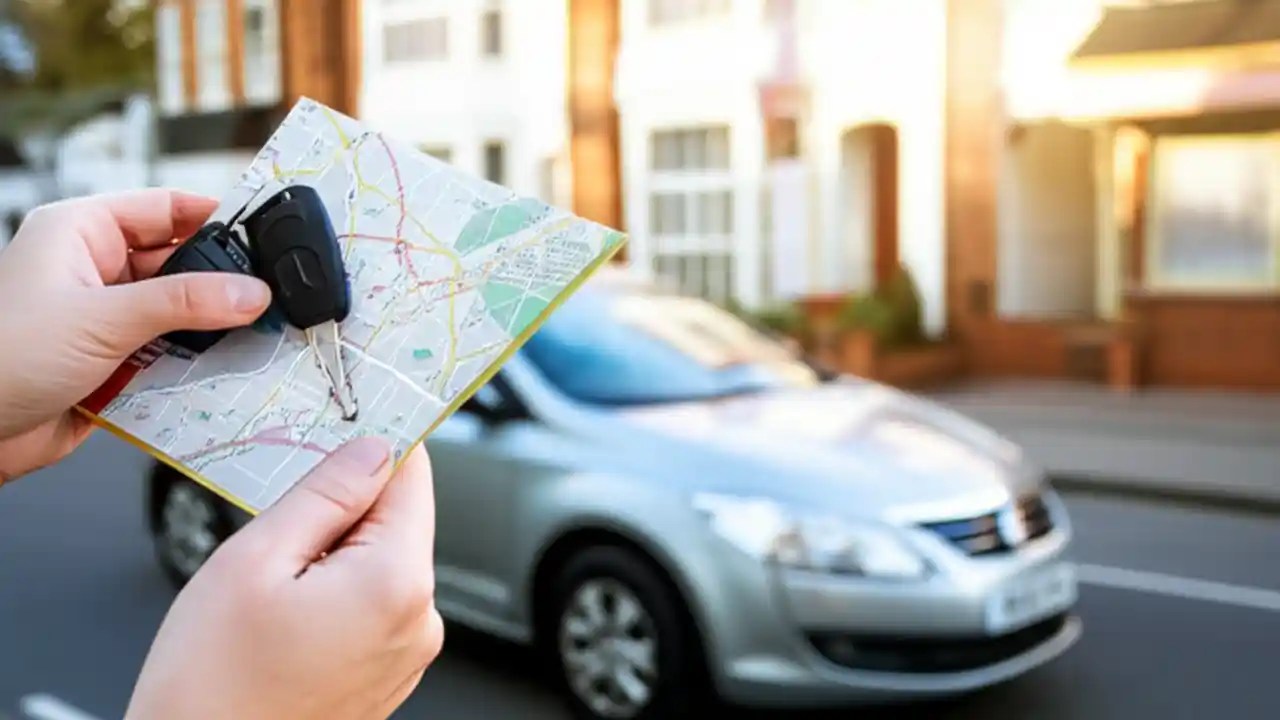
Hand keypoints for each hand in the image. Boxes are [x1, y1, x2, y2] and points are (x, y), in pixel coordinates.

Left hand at [0, 189, 270, 484]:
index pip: (165, 208)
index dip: (215, 217)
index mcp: (81, 233)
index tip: (265, 234)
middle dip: (220, 286)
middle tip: (264, 300)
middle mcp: (94, 271)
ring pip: (178, 315)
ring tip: (249, 339)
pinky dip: (192, 367)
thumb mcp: (103, 319)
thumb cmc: (1, 357)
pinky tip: (218, 374)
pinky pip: (168, 357)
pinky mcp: (112, 364)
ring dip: (208, 332)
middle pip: (180, 266)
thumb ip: (184, 303)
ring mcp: (104, 319)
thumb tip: (249, 291)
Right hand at [126, 437, 443, 719]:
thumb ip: (323, 494)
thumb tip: (372, 447)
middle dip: (341, 507)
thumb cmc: (210, 688)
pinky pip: (372, 603)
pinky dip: (336, 592)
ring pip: (380, 560)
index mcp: (397, 582)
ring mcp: (408, 651)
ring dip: (334, 553)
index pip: (412, 473)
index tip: (336, 430)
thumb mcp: (254, 561)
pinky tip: (287, 617)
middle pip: (397, 517)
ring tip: (274, 589)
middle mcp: (419, 619)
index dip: (371, 443)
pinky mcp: (388, 672)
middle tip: (277, 528)